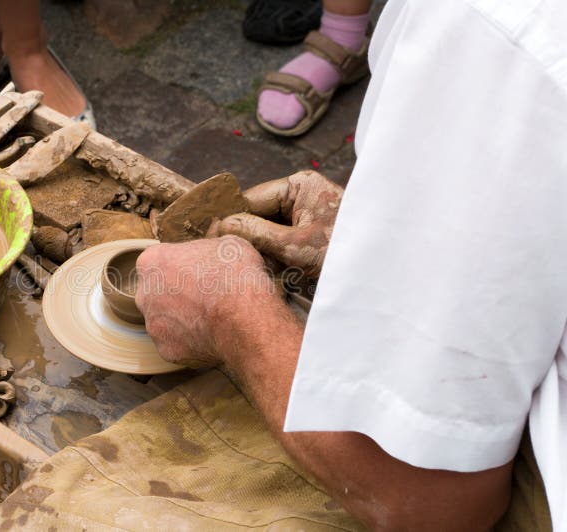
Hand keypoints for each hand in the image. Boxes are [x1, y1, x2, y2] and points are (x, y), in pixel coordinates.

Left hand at [135, 236, 284, 367]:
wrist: (245, 316)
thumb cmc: (235, 275)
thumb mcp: (227, 244)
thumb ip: (207, 249)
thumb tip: (212, 255)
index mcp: (151, 261)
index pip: (160, 262)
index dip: (182, 266)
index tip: (200, 272)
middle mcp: (144, 294)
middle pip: (157, 293)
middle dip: (177, 295)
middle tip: (206, 296)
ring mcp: (153, 325)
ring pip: (166, 321)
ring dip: (183, 319)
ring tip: (212, 318)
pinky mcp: (166, 350)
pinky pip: (178, 344)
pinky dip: (192, 342)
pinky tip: (212, 336)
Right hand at [208, 170, 341, 276]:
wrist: (385, 280)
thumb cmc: (345, 255)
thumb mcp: (294, 246)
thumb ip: (254, 232)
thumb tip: (220, 226)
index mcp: (300, 187)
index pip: (251, 199)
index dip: (231, 220)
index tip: (211, 242)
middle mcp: (303, 199)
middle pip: (258, 217)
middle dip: (248, 241)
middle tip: (231, 262)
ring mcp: (308, 221)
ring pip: (268, 236)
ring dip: (261, 257)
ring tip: (256, 272)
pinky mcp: (312, 243)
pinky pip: (283, 250)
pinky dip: (276, 265)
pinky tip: (273, 278)